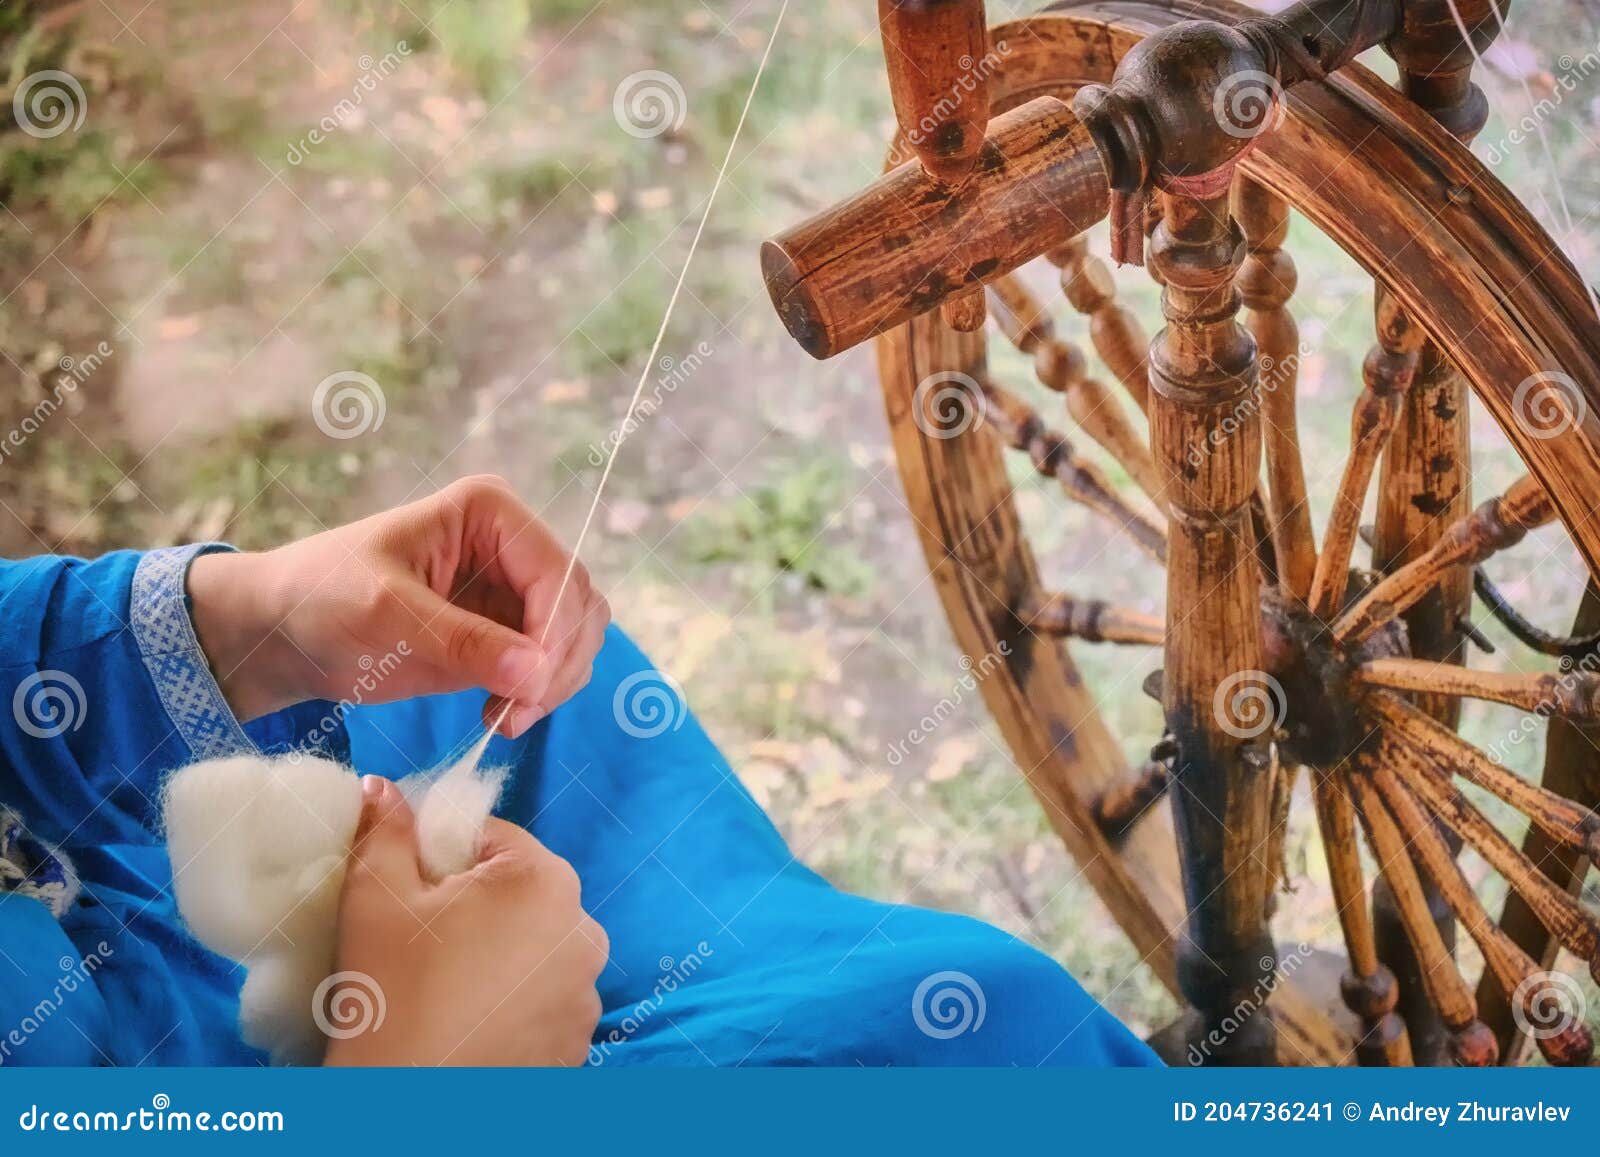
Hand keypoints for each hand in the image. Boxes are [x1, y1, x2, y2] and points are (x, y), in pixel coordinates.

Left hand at [188, 474, 609, 736]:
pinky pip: (551, 665)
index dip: (555, 631)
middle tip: (517, 712)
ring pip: (576, 637)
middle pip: (579, 605)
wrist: (285, 632)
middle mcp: (513, 545)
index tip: (530, 687)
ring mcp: (513, 590)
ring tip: (503, 718)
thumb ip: (463, 640)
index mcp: (491, 512)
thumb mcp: (387, 614)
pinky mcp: (505, 633)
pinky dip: (538, 695)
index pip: (556, 572)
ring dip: (554, 684)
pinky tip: (496, 715)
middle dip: (559, 662)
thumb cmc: (322, 598)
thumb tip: (536, 671)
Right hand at [323, 776, 606, 1066]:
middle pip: (519, 890)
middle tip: (421, 940)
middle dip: (474, 903)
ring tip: (443, 985)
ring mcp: (587, 992)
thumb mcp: (375, 899)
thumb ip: (385, 832)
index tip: (409, 889)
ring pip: (534, 945)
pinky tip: (470, 1018)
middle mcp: (585, 930)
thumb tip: (383, 787)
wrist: (406, 1108)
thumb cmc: (391, 995)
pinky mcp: (579, 1042)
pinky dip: (513, 1000)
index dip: (442, 853)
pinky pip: (544, 998)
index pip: (491, 835)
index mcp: (544, 880)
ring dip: (498, 952)